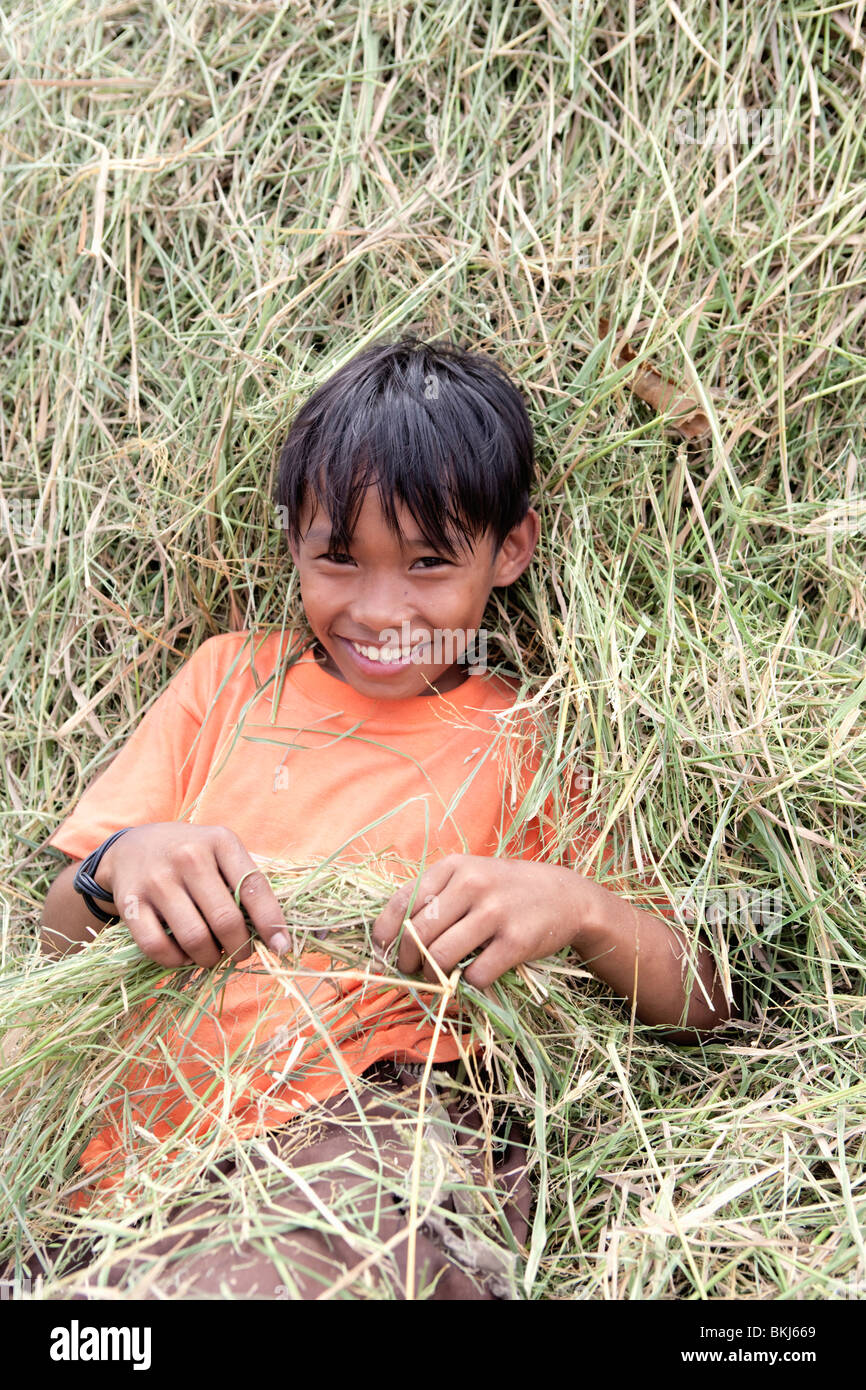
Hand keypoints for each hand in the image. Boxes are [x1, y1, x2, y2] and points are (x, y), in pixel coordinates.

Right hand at [98, 823, 290, 967]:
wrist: (132, 846)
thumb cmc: (190, 855)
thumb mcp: (221, 851)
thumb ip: (245, 883)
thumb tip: (274, 935)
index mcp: (220, 841)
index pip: (254, 889)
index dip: (271, 923)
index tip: (281, 948)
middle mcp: (189, 857)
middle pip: (225, 920)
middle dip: (239, 948)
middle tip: (240, 954)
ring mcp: (157, 880)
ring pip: (194, 938)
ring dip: (209, 958)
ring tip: (212, 956)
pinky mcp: (131, 902)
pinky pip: (157, 946)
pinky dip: (175, 961)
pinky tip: (183, 955)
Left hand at [371, 854, 587, 988]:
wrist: (565, 895)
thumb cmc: (505, 889)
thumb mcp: (469, 876)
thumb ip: (433, 897)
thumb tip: (389, 938)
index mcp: (453, 867)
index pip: (403, 904)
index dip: (385, 935)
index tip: (382, 954)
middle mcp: (472, 884)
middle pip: (419, 934)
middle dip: (409, 961)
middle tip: (413, 971)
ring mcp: (495, 912)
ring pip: (442, 957)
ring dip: (434, 976)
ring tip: (438, 977)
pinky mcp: (516, 941)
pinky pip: (476, 975)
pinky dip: (468, 983)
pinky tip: (475, 975)